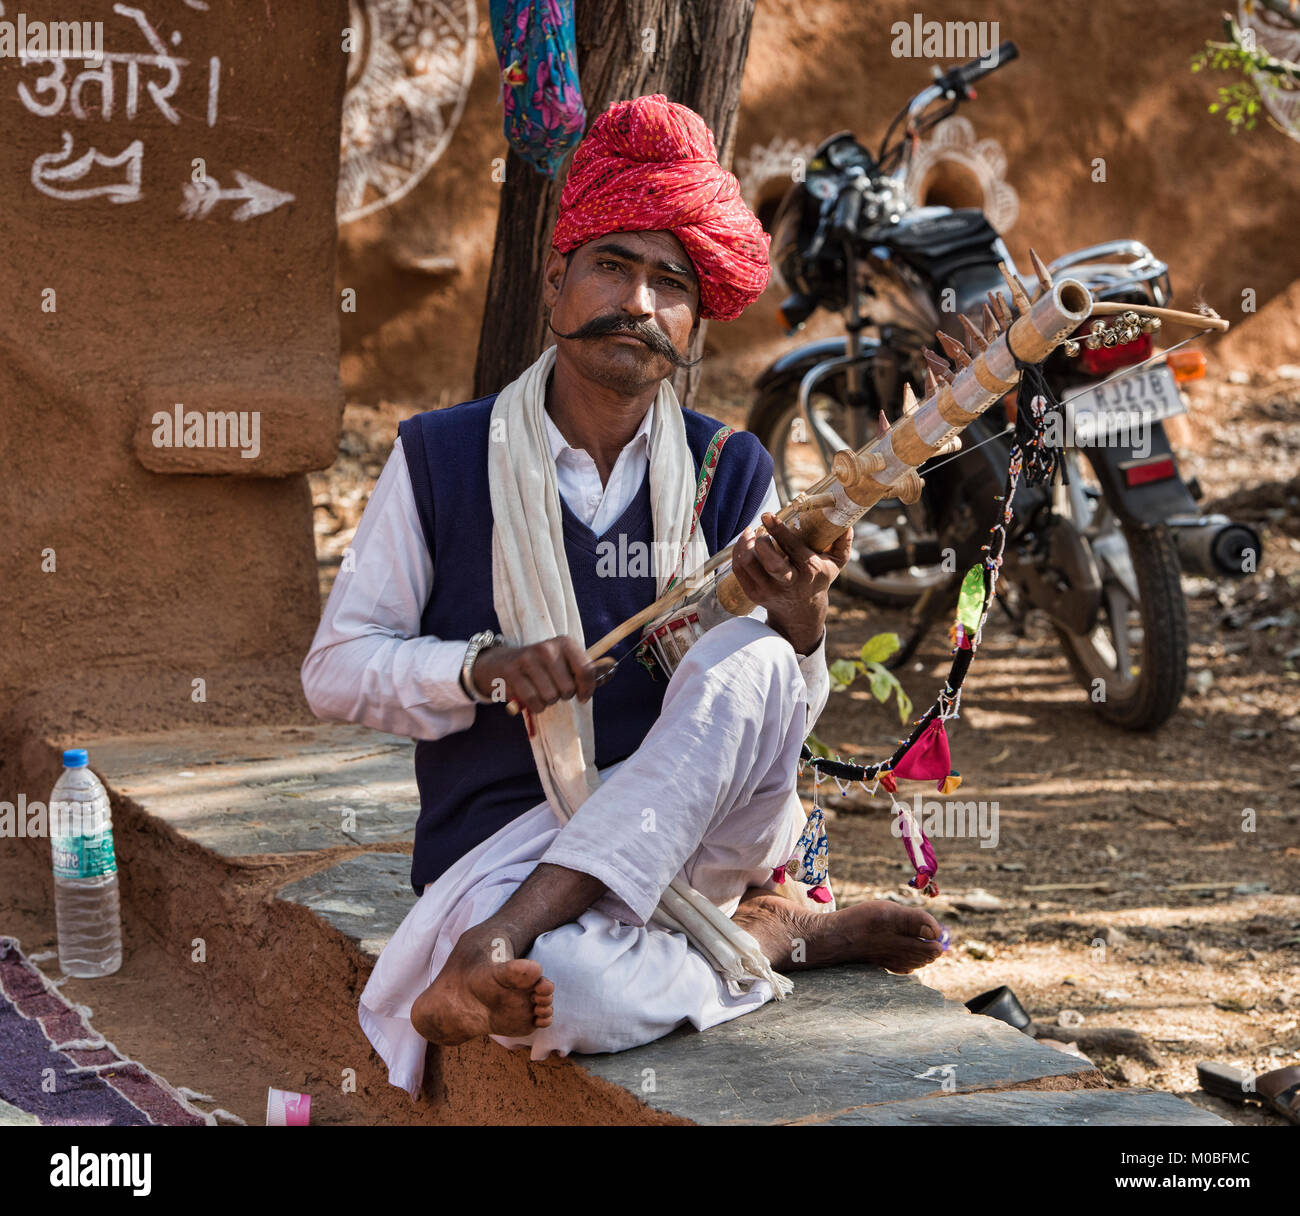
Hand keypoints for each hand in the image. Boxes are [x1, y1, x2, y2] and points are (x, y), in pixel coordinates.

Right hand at [471, 636, 596, 713]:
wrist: (502, 662)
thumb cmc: (541, 667)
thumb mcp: (563, 661)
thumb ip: (583, 670)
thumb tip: (609, 672)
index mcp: (564, 643)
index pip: (586, 670)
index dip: (587, 689)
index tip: (582, 696)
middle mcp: (547, 648)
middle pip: (568, 689)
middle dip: (562, 695)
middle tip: (553, 688)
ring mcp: (528, 658)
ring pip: (550, 697)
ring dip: (547, 701)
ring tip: (540, 691)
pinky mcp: (512, 672)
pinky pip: (534, 701)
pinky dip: (535, 706)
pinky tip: (530, 697)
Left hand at [730, 513, 852, 652]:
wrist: (802, 611)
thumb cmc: (819, 578)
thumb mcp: (836, 563)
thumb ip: (843, 542)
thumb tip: (846, 523)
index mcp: (810, 571)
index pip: (792, 549)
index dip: (778, 530)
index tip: (768, 516)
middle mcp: (789, 583)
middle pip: (769, 562)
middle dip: (760, 541)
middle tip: (760, 528)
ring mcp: (769, 590)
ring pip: (748, 564)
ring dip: (745, 544)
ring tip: (750, 533)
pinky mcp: (754, 594)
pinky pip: (739, 570)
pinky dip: (738, 553)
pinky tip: (744, 542)